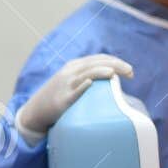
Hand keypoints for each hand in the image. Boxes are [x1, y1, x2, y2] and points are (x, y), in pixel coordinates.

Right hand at [15, 54, 133, 140]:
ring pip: (86, 74)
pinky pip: (74, 91)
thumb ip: (88, 76)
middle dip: (115, 66)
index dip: (116, 61)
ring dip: (100, 71)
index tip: (130, 71)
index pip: (99, 58)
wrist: (37, 109)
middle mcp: (70, 72)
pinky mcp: (63, 99)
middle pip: (95, 63)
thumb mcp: (71, 80)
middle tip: (130, 72)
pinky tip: (90, 83)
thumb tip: (114, 78)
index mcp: (75, 66)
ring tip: (114, 73)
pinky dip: (82, 85)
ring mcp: (66, 84)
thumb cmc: (59, 95)